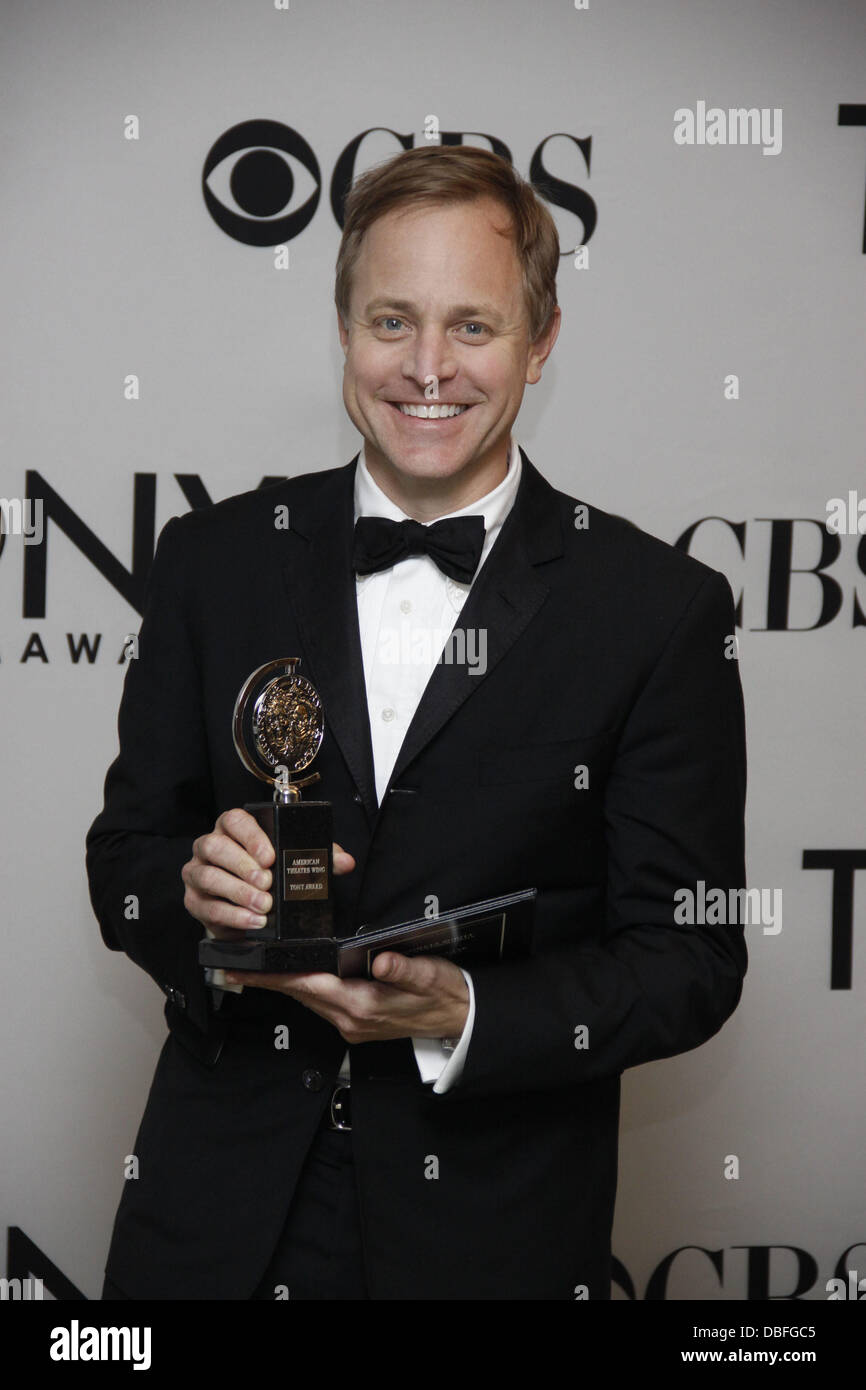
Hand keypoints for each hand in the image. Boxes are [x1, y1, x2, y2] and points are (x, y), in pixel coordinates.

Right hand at [181, 807, 354, 939]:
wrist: (248, 912)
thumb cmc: (270, 877)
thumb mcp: (296, 862)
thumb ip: (321, 856)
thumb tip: (345, 861)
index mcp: (233, 829)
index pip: (235, 821)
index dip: (251, 836)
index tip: (270, 856)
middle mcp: (210, 846)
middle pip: (216, 847)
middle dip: (243, 866)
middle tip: (267, 884)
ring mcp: (197, 873)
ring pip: (208, 876)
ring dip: (238, 892)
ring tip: (263, 906)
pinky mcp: (194, 900)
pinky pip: (207, 906)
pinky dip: (232, 915)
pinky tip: (253, 921)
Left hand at [225, 951, 469, 1042]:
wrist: (460, 1019)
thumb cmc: (444, 994)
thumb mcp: (430, 976)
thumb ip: (404, 970)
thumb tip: (382, 962)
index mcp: (364, 1005)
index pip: (308, 986)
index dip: (274, 976)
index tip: (244, 970)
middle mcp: (351, 1019)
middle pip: (300, 994)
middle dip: (268, 980)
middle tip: (235, 964)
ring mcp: (352, 1024)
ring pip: (308, 1000)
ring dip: (283, 985)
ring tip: (256, 968)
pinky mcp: (356, 1023)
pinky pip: (320, 1004)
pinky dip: (303, 989)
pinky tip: (295, 976)